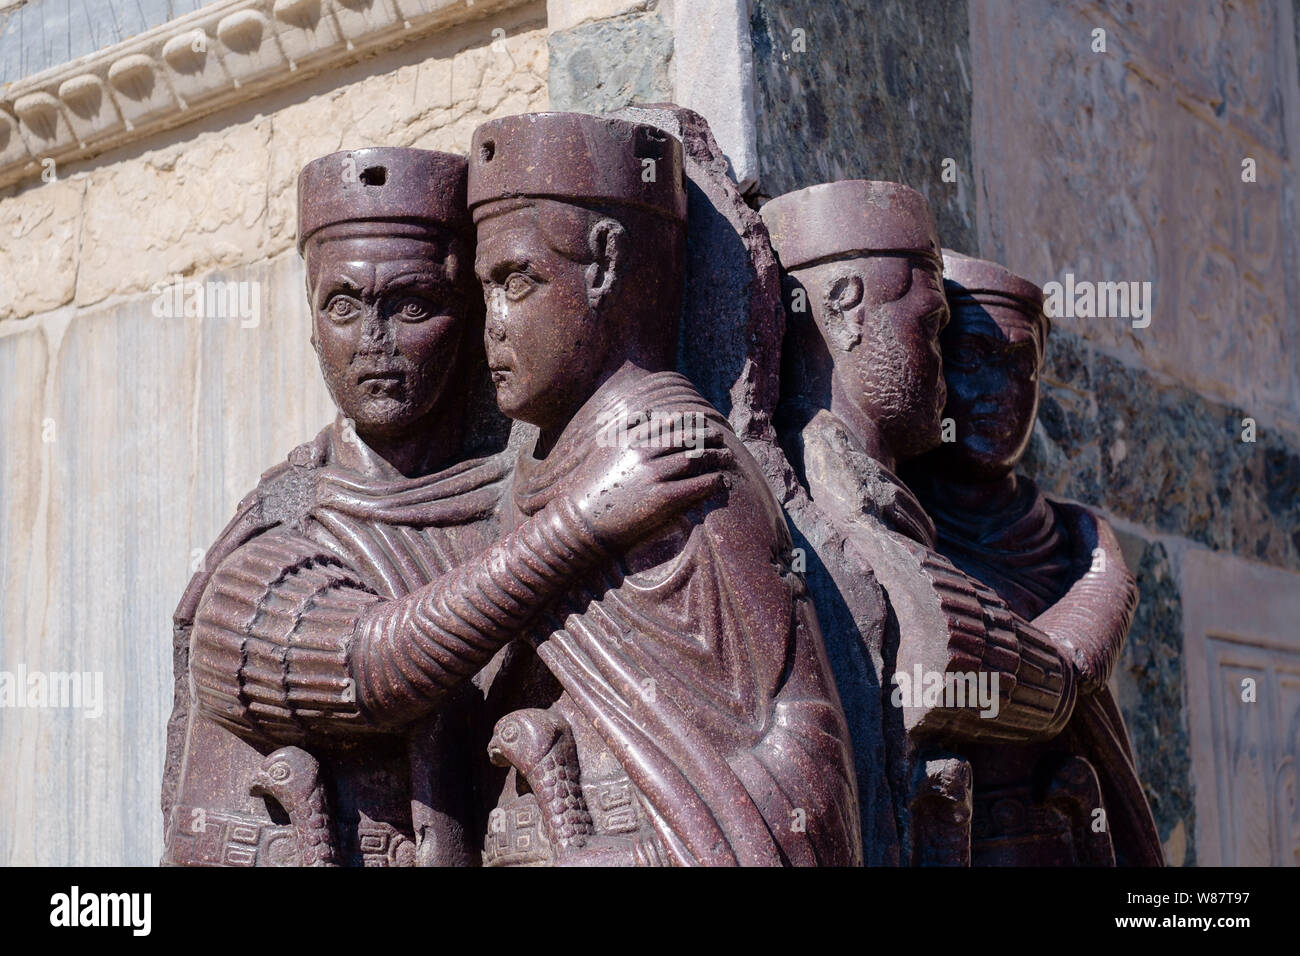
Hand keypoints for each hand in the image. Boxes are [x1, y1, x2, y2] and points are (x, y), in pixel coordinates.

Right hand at [570, 417, 732, 550]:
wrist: (582, 522)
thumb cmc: (592, 487)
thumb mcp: (603, 450)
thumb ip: (624, 431)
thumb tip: (646, 414)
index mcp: (629, 439)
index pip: (669, 423)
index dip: (691, 421)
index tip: (703, 422)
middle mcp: (642, 454)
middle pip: (686, 438)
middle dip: (707, 436)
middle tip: (721, 438)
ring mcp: (653, 476)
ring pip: (695, 459)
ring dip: (715, 456)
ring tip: (727, 457)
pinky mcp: (661, 500)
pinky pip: (696, 485)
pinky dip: (712, 480)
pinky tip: (721, 480)